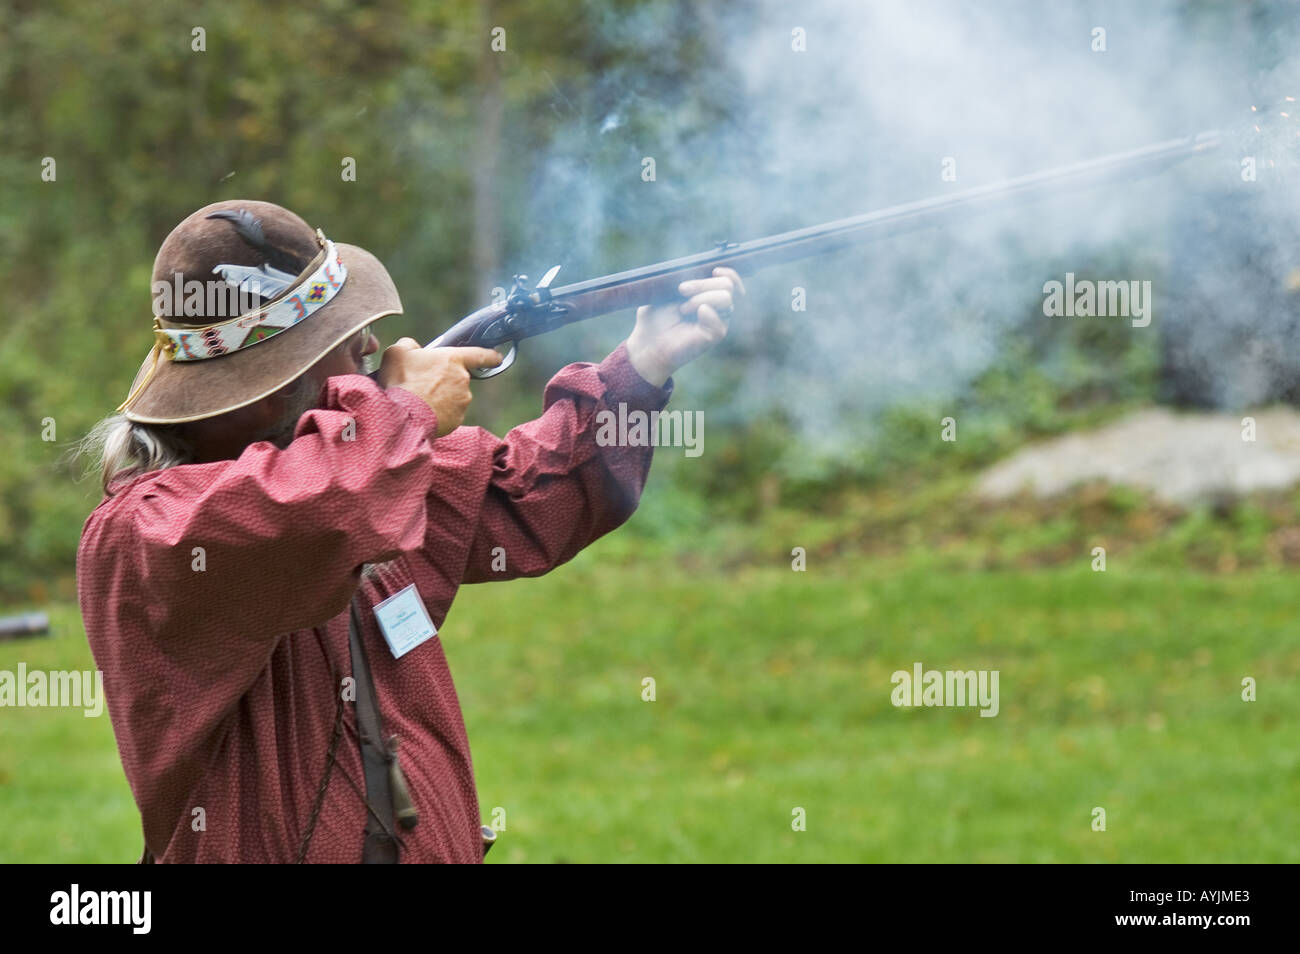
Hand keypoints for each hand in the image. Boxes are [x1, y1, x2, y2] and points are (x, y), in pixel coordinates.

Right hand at [376, 339, 502, 435]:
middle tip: (422, 384)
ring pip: (454, 397)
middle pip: (457, 378)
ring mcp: (462, 401)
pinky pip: (450, 413)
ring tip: (420, 400)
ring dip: (441, 397)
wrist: (402, 415)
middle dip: (444, 380)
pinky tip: (424, 412)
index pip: (479, 354)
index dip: (489, 355)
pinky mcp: (458, 419)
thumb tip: (414, 348)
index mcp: (453, 359)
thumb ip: (409, 345)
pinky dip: (440, 413)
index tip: (497, 357)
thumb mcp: (398, 353)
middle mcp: (463, 379)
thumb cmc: (400, 381)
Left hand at [626, 267, 744, 386]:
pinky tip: (688, 317)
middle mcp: (716, 307)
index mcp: (706, 294)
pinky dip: (706, 313)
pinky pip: (720, 320)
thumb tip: (703, 272)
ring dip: (701, 297)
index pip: (730, 280)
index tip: (714, 270)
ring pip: (725, 298)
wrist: (648, 344)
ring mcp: (717, 321)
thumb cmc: (655, 319)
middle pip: (727, 285)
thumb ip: (681, 279)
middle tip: (681, 291)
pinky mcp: (715, 335)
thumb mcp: (665, 291)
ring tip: (682, 309)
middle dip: (702, 284)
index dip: (728, 273)